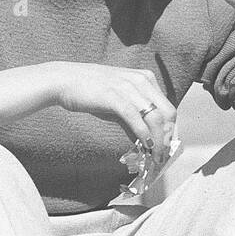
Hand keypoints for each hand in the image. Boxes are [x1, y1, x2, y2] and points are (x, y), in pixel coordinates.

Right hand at [53, 63, 176, 172]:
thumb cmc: (90, 90)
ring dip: (158, 141)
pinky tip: (145, 146)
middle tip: (163, 155)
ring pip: (154, 118)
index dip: (171, 130)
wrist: (63, 80)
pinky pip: (136, 119)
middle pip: (167, 113)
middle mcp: (141, 80)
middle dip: (167, 137)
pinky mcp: (115, 97)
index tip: (167, 146)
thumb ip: (135, 112)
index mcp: (145, 78)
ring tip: (155, 157)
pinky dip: (143, 135)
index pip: (168, 107)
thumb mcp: (119, 97)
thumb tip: (147, 137)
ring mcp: (129, 87)